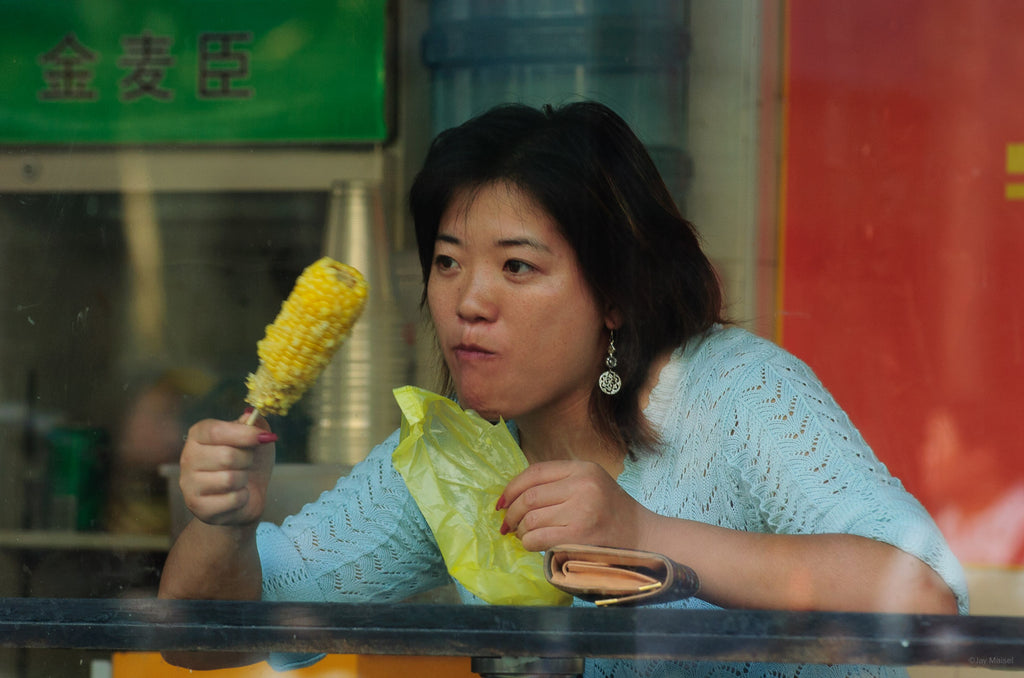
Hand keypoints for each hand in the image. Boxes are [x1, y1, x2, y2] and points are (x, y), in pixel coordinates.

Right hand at [178, 411, 275, 526]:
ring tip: (240, 480)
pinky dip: (243, 498)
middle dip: (247, 460)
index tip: (264, 438)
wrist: (246, 498)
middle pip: (227, 456)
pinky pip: (232, 499)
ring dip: (244, 480)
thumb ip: (254, 423)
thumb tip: (251, 415)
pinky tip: (236, 496)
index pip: (215, 431)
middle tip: (246, 463)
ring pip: (229, 479)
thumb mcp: (255, 438)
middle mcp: (188, 457)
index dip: (244, 434)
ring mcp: (189, 484)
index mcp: (198, 435)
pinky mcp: (198, 507)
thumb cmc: (248, 463)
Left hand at [498, 460, 654, 551]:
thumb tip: (513, 495)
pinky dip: (529, 543)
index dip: (512, 488)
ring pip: (531, 518)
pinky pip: (538, 538)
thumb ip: (558, 483)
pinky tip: (532, 545)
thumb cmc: (612, 513)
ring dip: (521, 530)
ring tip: (524, 535)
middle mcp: (582, 485)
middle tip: (507, 524)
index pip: (535, 472)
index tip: (501, 502)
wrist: (644, 537)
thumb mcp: (590, 485)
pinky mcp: (580, 535)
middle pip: (530, 496)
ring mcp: (581, 510)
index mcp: (583, 468)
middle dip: (511, 513)